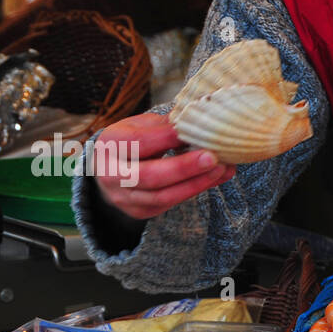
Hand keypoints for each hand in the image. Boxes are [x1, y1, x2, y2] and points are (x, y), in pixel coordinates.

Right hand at [91, 113, 235, 220]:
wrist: (110, 171)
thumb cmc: (131, 142)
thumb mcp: (140, 126)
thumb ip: (164, 126)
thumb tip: (197, 119)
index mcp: (110, 145)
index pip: (139, 142)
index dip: (167, 138)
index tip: (194, 129)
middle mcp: (111, 174)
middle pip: (150, 176)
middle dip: (184, 168)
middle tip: (213, 157)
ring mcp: (124, 197)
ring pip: (164, 196)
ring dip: (197, 183)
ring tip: (222, 169)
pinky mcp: (140, 211)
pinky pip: (171, 204)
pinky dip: (196, 190)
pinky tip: (215, 178)